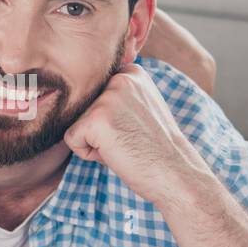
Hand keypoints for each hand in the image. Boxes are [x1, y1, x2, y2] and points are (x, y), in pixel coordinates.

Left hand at [62, 63, 210, 206]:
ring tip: (124, 146)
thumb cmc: (156, 148)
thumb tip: (79, 97)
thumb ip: (118, 96)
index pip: (94, 93)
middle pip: (83, 107)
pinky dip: (89, 154)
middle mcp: (119, 78)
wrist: (175, 173)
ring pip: (77, 123)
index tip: (133, 127)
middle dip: (99, 129)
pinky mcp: (95, 120)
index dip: (108, 118)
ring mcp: (107, 98)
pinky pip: (72, 140)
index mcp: (131, 73)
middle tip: (129, 139)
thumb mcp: (141, 107)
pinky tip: (116, 153)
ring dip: (95, 141)